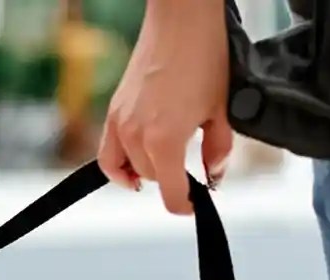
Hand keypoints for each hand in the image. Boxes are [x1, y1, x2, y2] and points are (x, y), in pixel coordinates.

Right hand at [97, 0, 232, 214]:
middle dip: (172, 180)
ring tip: (164, 170)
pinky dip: (118, 167)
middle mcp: (136, 136)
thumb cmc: (204, 58)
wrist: (180, 24)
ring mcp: (120, 124)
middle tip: (192, 174)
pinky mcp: (114, 112)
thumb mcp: (222, 110)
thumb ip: (219, 150)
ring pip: (128, 170)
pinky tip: (131, 168)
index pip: (170, 193)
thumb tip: (214, 176)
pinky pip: (108, 154)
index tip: (194, 206)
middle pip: (152, 179)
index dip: (184, 205)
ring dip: (147, 173)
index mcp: (165, 140)